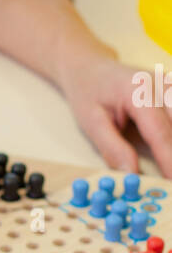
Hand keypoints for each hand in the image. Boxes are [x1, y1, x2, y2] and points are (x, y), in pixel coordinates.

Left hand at [59, 53, 171, 176]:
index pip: (161, 133)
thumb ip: (113, 149)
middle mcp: (161, 85)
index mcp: (139, 91)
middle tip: (169, 181)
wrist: (90, 68)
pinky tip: (167, 154)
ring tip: (167, 169)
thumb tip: (132, 175)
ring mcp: (171, 87)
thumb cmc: (89, 92)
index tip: (171, 183)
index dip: (169, 162)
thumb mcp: (91, 122)